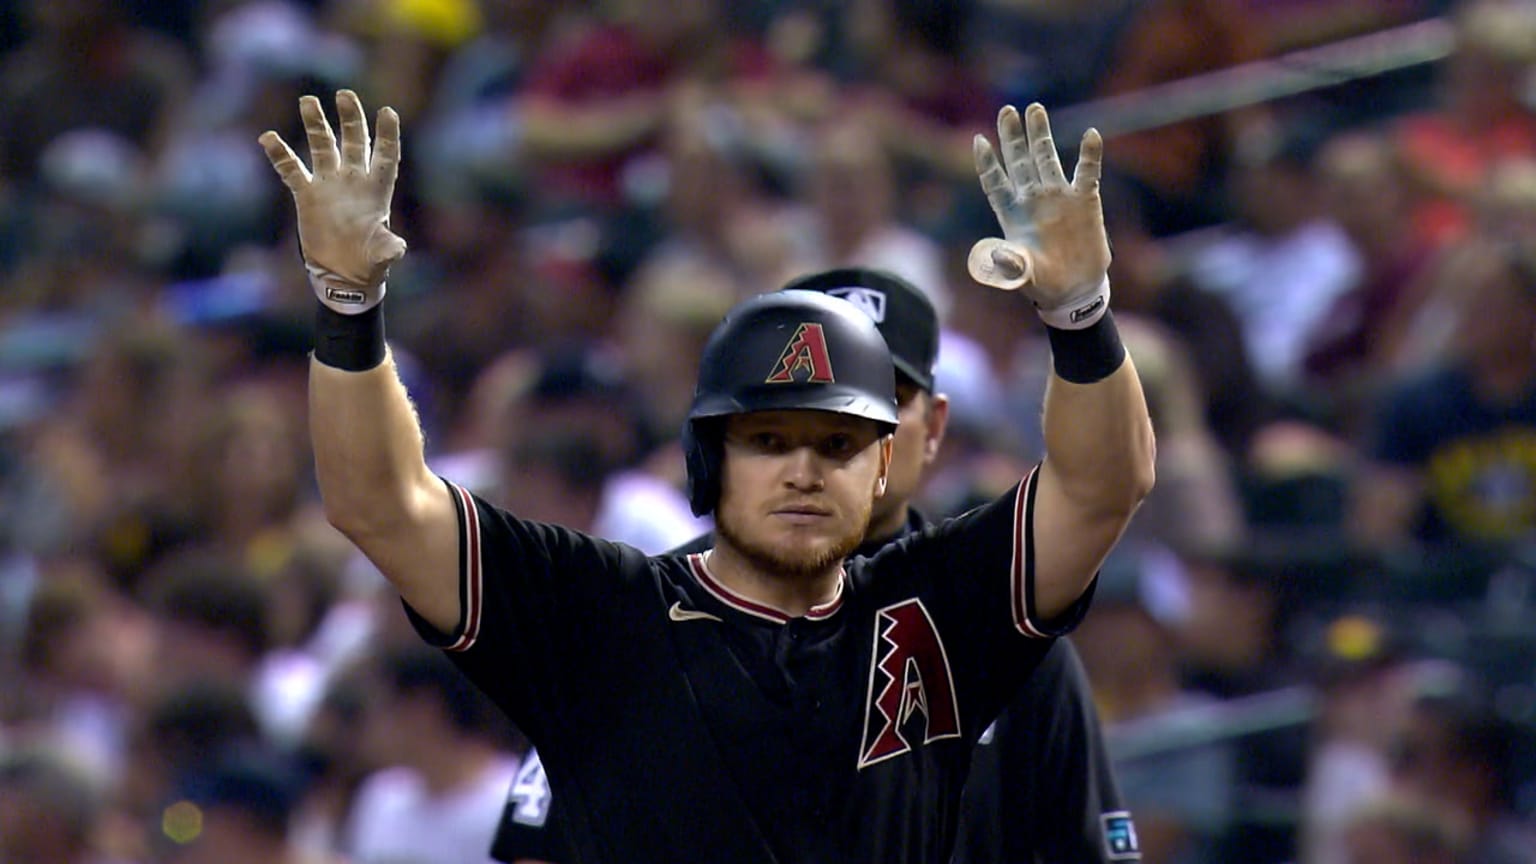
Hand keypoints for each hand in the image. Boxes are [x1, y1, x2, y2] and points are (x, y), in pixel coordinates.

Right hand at [259, 89, 405, 313]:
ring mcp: (329, 185)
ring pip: (322, 147)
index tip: (388, 111)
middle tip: (345, 95)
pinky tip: (268, 138)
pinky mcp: (307, 195)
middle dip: (350, 118)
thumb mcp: (381, 256)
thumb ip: (388, 248)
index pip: (385, 155)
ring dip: (316, 125)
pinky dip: (280, 155)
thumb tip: (397, 249)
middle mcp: (353, 181)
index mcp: (377, 190)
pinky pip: (291, 170)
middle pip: (354, 141)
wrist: (344, 275)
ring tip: (308, 101)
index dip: (387, 134)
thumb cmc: (369, 264)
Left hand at [970, 103, 1111, 327]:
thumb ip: (1008, 264)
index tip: (978, 140)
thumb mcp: (1021, 276)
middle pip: (1019, 161)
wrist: (1073, 290)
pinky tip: (1092, 135)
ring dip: (1041, 135)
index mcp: (1011, 214)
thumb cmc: (1042, 283)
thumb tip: (994, 253)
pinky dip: (1090, 155)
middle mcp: (1033, 200)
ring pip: (1047, 158)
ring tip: (1035, 109)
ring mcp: (1058, 197)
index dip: (986, 163)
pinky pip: (1087, 173)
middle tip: (1007, 110)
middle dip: (1012, 137)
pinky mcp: (1085, 201)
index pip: (995, 182)